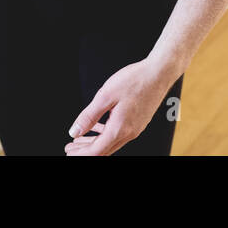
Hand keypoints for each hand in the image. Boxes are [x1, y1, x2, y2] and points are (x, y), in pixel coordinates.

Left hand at [64, 58, 178, 155]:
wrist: (159, 73)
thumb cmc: (135, 80)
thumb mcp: (105, 95)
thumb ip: (89, 116)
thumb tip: (75, 131)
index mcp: (120, 128)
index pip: (96, 151)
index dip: (81, 154)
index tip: (68, 151)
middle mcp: (129, 133)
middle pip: (104, 150)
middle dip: (85, 151)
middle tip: (70, 148)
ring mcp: (135, 128)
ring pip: (111, 143)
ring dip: (94, 143)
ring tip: (80, 139)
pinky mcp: (138, 122)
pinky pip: (118, 134)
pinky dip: (105, 134)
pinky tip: (97, 127)